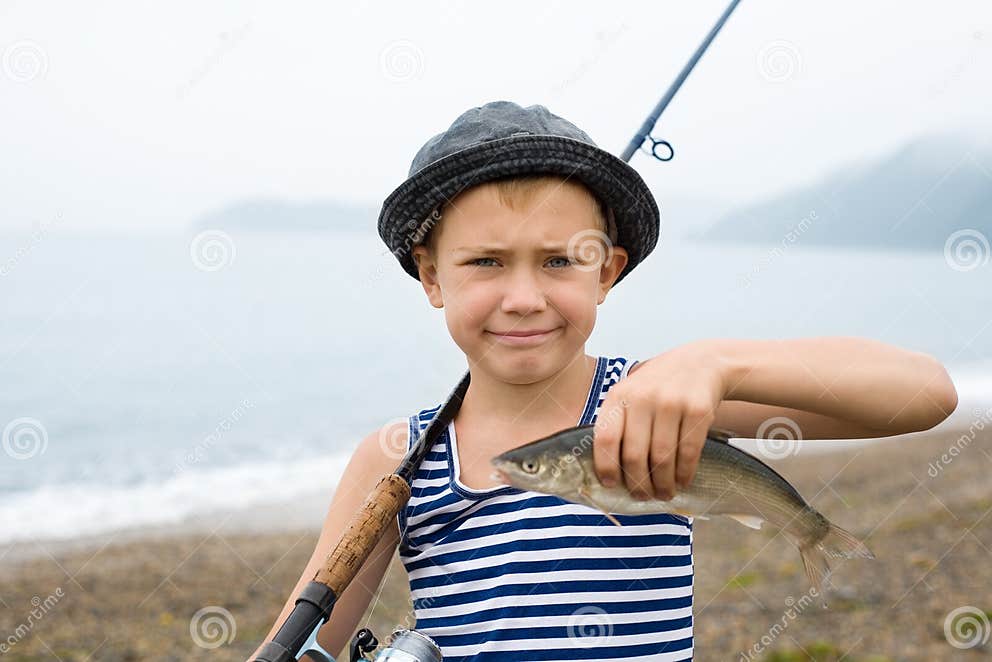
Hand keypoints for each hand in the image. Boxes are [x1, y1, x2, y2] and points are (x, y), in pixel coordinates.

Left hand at [592, 343, 727, 500]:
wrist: (701, 363)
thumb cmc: (658, 387)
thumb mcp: (631, 394)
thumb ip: (618, 424)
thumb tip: (608, 472)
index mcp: (619, 395)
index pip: (605, 438)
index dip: (606, 466)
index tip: (610, 484)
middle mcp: (643, 397)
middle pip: (634, 455)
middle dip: (638, 484)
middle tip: (642, 496)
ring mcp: (671, 403)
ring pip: (662, 459)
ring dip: (663, 484)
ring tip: (663, 493)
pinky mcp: (698, 410)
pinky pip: (688, 453)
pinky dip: (684, 474)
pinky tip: (682, 481)